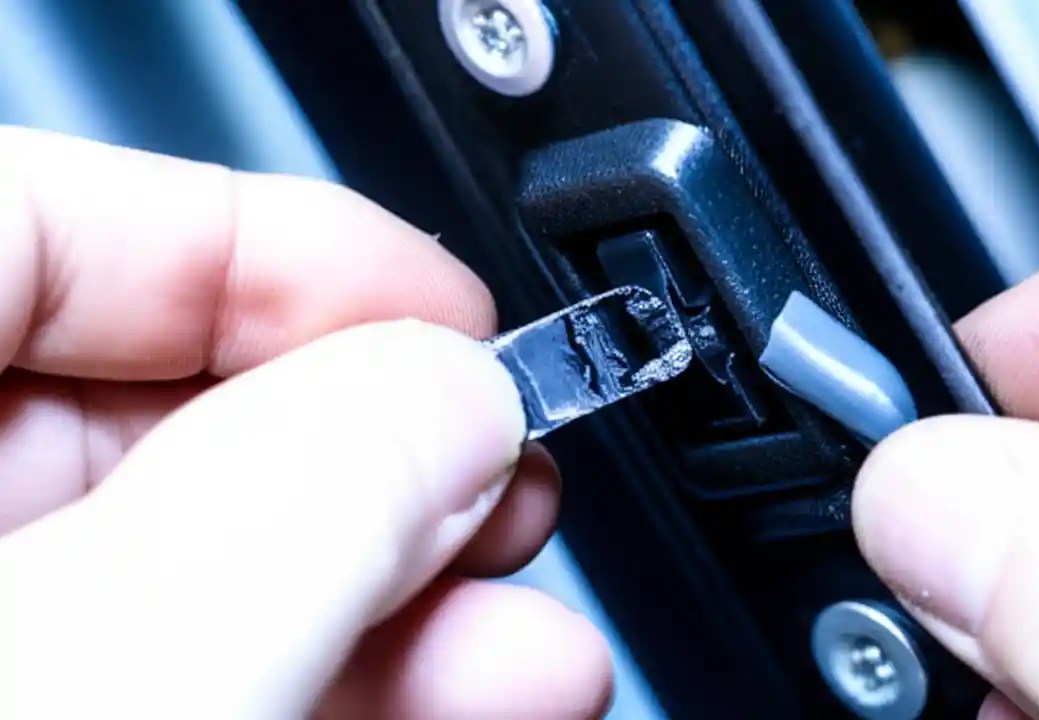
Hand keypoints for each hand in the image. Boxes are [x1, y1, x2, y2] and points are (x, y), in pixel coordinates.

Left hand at [0, 128, 609, 718]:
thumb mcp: (110, 667)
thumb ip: (300, 493)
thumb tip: (453, 392)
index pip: (33, 221)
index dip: (264, 245)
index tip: (440, 312)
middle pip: (130, 405)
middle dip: (367, 449)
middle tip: (500, 474)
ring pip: (171, 567)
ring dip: (384, 587)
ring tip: (522, 639)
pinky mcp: (30, 714)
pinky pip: (169, 675)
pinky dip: (322, 676)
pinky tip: (456, 689)